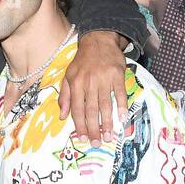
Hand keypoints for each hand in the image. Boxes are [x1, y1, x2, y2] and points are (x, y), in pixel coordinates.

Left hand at [59, 30, 127, 146]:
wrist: (99, 40)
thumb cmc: (82, 61)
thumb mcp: (68, 76)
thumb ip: (65, 96)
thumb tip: (62, 116)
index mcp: (75, 83)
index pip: (77, 109)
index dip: (80, 125)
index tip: (83, 138)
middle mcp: (89, 82)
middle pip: (91, 110)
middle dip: (94, 128)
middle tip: (97, 143)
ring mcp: (104, 78)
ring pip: (105, 104)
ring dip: (107, 122)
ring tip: (109, 136)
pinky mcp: (118, 74)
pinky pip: (120, 93)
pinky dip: (122, 106)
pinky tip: (122, 118)